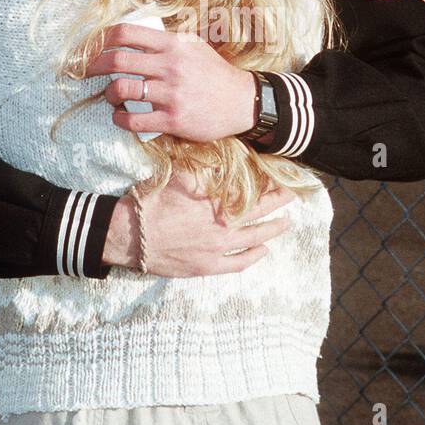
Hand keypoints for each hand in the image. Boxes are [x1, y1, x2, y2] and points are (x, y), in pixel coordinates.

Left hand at [82, 23, 258, 140]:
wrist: (242, 102)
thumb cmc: (214, 73)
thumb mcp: (194, 46)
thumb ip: (167, 40)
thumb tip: (134, 36)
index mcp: (173, 44)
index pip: (127, 33)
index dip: (101, 39)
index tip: (91, 47)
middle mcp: (171, 66)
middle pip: (117, 61)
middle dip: (93, 66)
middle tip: (86, 72)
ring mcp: (172, 94)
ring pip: (122, 90)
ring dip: (109, 94)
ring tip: (111, 96)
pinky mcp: (173, 119)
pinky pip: (134, 120)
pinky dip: (120, 119)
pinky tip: (120, 117)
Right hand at [102, 171, 293, 275]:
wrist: (131, 234)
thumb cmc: (153, 201)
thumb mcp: (179, 175)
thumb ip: (203, 168)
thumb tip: (222, 158)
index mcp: (217, 200)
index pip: (253, 190)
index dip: (270, 183)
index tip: (282, 176)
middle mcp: (223, 224)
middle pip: (260, 211)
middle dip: (279, 202)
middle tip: (293, 195)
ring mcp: (218, 248)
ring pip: (255, 238)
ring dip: (273, 229)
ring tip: (286, 223)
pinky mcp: (208, 266)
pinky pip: (238, 263)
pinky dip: (254, 256)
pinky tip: (263, 251)